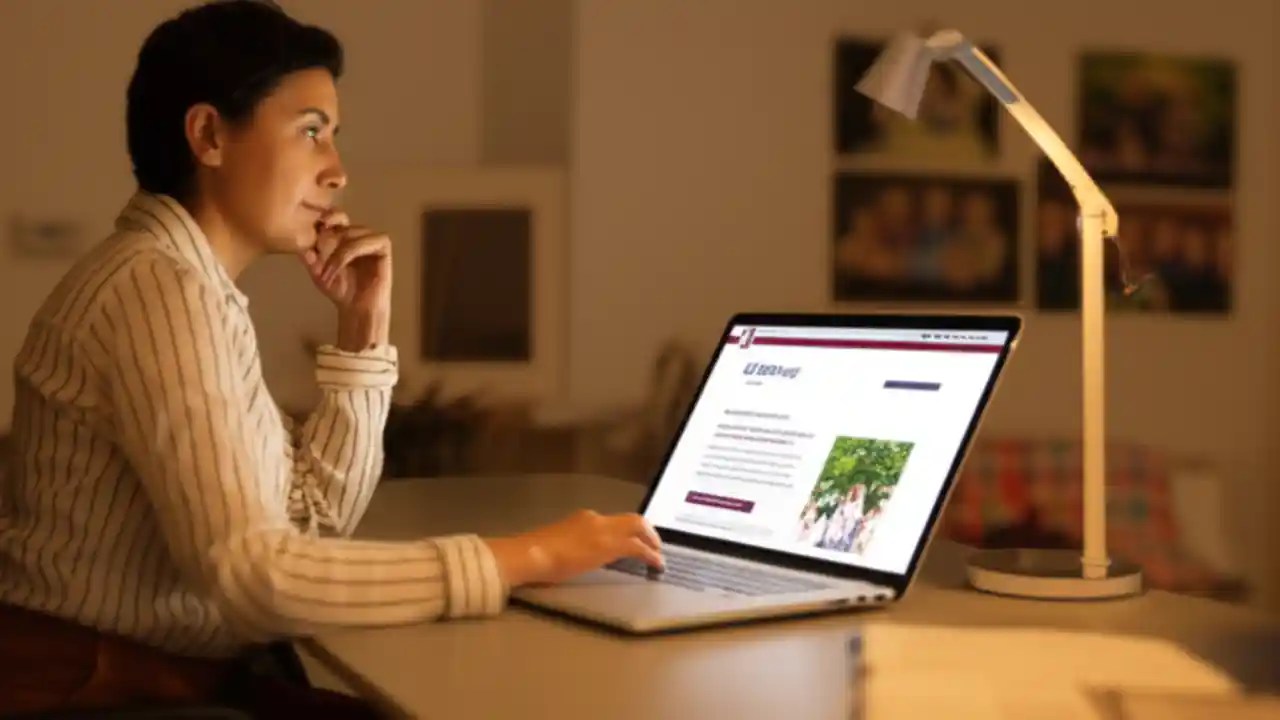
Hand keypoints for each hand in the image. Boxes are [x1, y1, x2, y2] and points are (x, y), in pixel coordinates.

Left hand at [301, 209, 391, 314]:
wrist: (357, 310)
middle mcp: (360, 234)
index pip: (336, 216)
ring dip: (335, 254)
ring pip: (351, 234)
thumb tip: (298, 240)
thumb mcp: (317, 271)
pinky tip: (338, 269)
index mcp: (345, 236)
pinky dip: (347, 255)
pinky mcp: (383, 247)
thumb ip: (309, 256)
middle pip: (343, 223)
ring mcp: (373, 239)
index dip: (326, 216)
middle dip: (328, 239)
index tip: (315, 226)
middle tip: (318, 257)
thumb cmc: (340, 291)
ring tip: (326, 274)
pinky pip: (364, 242)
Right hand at [485, 510, 664, 586]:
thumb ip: (571, 549)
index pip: (612, 522)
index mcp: (582, 519)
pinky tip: (656, 564)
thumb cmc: (535, 556)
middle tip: (655, 546)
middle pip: (631, 519)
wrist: (530, 554)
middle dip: (647, 531)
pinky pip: (638, 547)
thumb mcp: (558, 547)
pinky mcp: (609, 545)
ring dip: (652, 540)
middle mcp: (595, 519)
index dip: (627, 532)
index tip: (633, 542)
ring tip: (658, 556)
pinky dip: (650, 554)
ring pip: (638, 527)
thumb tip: (574, 559)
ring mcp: (603, 530)